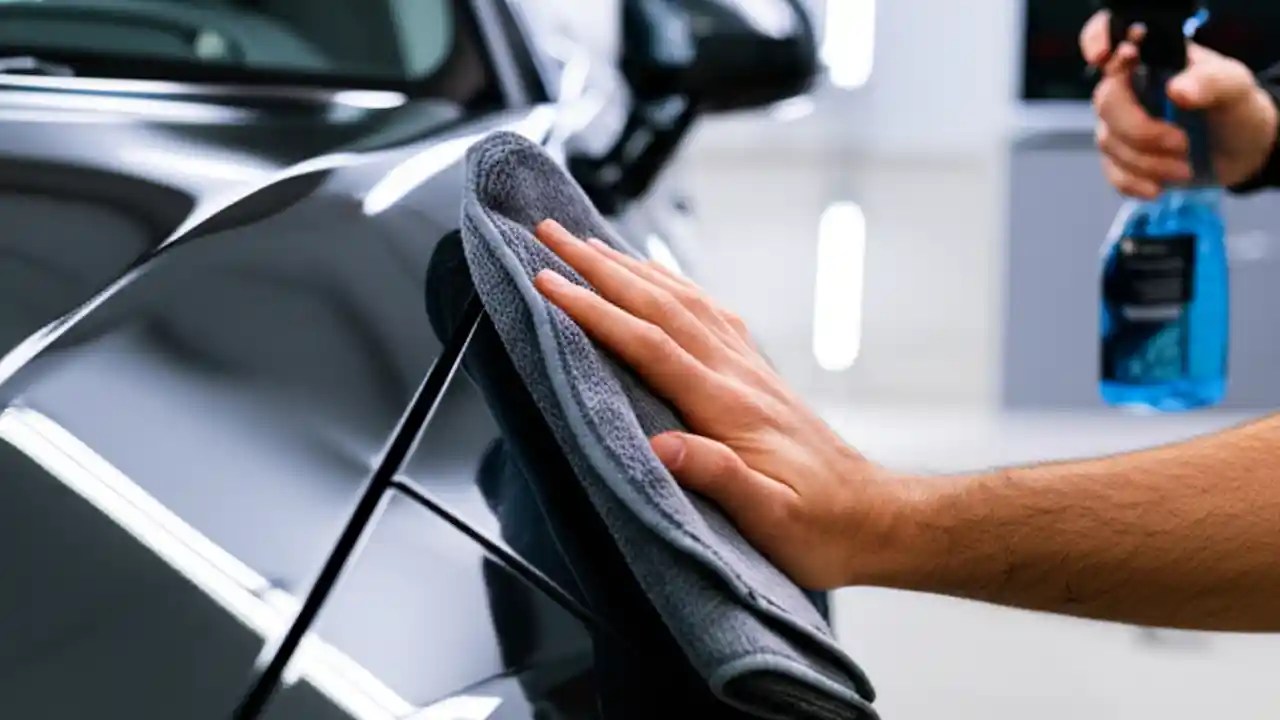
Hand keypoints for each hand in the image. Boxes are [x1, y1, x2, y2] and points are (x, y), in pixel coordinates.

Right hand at [530, 220, 914, 589]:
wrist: (873, 518)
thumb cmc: (819, 527)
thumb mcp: (769, 518)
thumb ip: (717, 476)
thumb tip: (661, 446)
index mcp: (728, 406)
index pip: (649, 344)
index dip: (595, 310)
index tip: (548, 281)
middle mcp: (736, 374)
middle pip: (658, 303)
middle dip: (598, 265)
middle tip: (548, 233)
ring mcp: (748, 369)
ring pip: (681, 299)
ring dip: (630, 266)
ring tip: (588, 241)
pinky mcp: (755, 375)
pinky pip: (706, 313)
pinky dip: (672, 286)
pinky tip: (659, 279)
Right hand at [1080, 10, 1277, 196]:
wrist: (1240, 150)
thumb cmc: (1235, 108)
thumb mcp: (1235, 86)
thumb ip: (1210, 81)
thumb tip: (1176, 90)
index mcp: (1150, 59)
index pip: (1108, 36)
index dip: (1096, 41)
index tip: (1104, 58)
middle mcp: (1127, 88)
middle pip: (1106, 102)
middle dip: (1141, 131)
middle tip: (1181, 143)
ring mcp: (1120, 124)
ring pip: (1109, 142)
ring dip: (1148, 162)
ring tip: (1185, 167)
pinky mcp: (1122, 158)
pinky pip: (1112, 172)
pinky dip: (1134, 183)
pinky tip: (1158, 187)